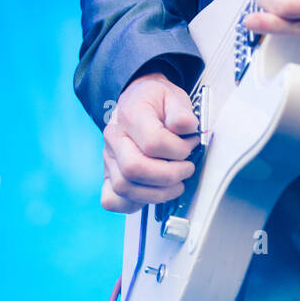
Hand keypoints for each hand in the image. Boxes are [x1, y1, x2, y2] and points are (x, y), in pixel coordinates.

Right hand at [101, 73, 199, 213]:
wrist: (137, 99)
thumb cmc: (156, 101)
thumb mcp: (173, 96)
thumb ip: (182, 112)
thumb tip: (187, 128)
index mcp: (130, 115)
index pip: (153, 142)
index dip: (178, 150)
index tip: (191, 145)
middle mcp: (114, 138)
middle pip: (134, 169)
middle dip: (169, 175)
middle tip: (187, 169)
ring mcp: (108, 159)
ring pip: (125, 188)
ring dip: (158, 193)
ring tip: (176, 184)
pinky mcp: (108, 175)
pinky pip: (112, 200)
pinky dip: (133, 204)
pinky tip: (152, 193)